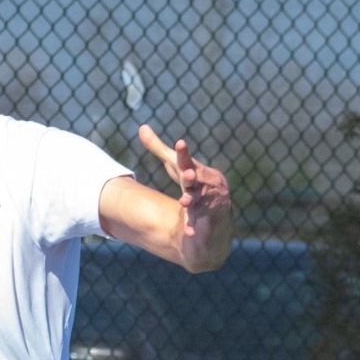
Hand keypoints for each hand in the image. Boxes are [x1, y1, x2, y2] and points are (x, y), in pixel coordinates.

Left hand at [138, 124, 231, 265]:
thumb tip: (141, 127)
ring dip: (190, 200)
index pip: (186, 159)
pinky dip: (192, 226)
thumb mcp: (175, 165)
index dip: (183, 152)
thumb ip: (158, 148)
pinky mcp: (202, 215)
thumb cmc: (191, 180)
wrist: (217, 204)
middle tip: (188, 174)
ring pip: (196, 199)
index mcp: (193, 168)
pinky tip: (189, 232)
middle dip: (191, 176)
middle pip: (194, 178)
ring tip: (183, 202)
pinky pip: (196, 220)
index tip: (180, 143)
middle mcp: (201, 183)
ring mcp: (203, 199)